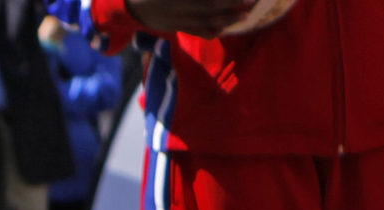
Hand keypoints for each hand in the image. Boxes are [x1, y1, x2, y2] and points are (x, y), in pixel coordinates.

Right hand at [126, 0, 256, 37]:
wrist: (130, 6)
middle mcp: (179, 7)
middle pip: (211, 7)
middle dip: (233, 5)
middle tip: (252, 1)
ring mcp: (179, 20)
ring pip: (207, 22)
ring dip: (229, 19)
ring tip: (246, 15)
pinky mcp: (178, 27)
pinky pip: (198, 32)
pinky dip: (214, 31)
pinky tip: (226, 27)